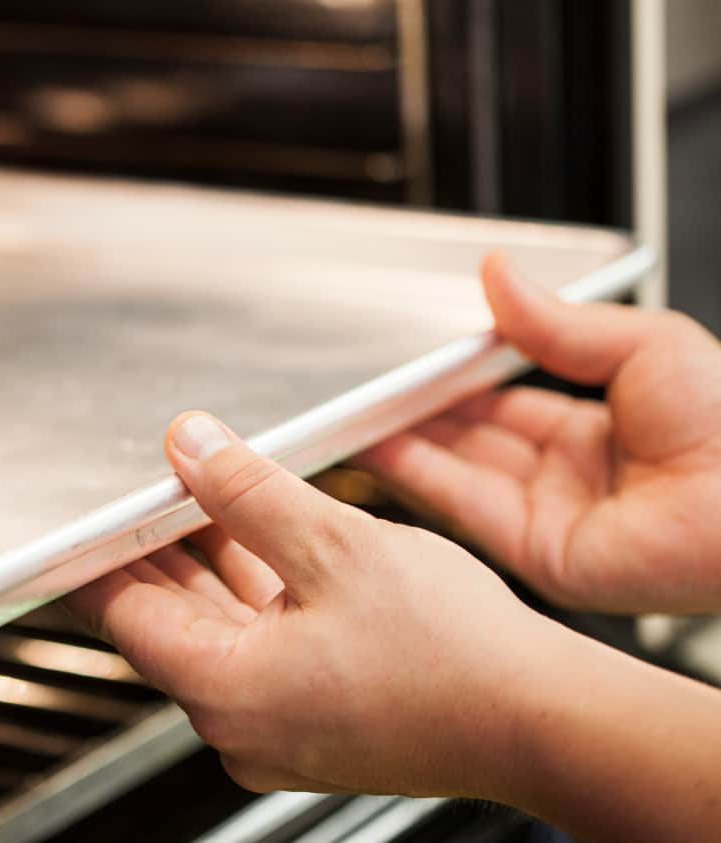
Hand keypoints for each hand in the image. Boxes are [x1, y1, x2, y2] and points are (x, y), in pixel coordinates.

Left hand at [64, 412, 563, 797]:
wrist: (541, 721)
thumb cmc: (456, 658)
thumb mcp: (336, 545)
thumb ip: (248, 492)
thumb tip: (191, 449)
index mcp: (225, 690)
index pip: (124, 612)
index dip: (101, 552)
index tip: (88, 514)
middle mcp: (239, 725)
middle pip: (167, 622)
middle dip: (157, 550)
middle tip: (146, 492)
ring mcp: (276, 731)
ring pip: (216, 634)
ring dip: (206, 568)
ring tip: (198, 505)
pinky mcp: (313, 724)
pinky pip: (257, 651)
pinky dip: (251, 598)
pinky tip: (258, 549)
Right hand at [357, 254, 720, 613]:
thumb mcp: (645, 346)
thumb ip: (558, 322)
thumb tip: (500, 277)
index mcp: (602, 429)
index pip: (505, 404)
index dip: (456, 382)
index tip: (415, 362)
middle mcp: (571, 477)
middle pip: (472, 441)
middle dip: (418, 414)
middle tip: (366, 389)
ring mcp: (553, 519)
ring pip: (457, 475)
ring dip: (403, 445)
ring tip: (353, 415)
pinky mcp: (540, 556)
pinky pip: (464, 510)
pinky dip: (417, 479)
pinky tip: (381, 449)